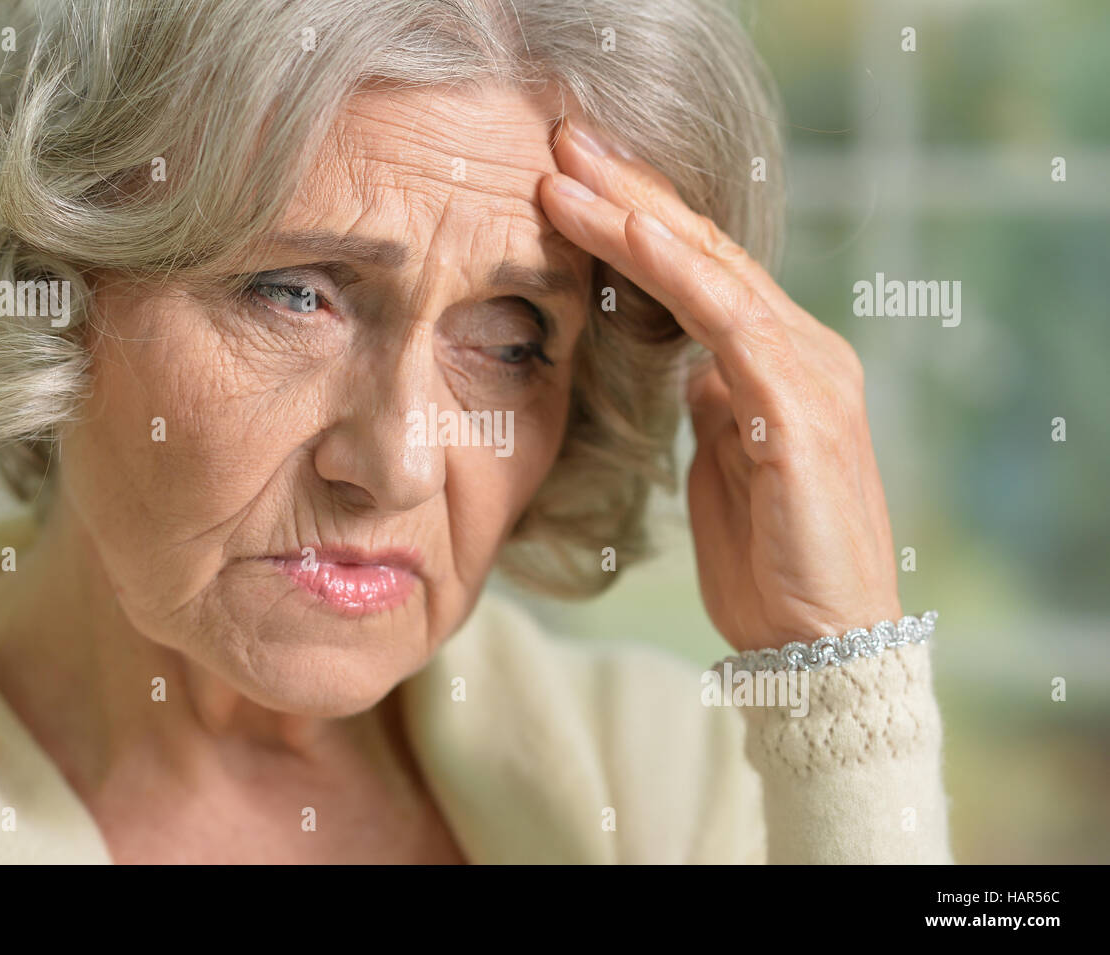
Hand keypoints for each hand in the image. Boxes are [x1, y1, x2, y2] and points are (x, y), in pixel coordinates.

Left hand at [539, 118, 901, 651]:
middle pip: (704, 251)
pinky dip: (683, 273)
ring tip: (571, 173)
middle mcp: (800, 351)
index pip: (699, 270)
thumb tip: (687, 361)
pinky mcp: (802, 412)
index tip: (569, 181)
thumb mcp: (727, 463)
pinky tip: (631, 233)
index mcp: (776, 362)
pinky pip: (735, 324)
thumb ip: (715, 402)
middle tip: (561, 141)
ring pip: (715, 271)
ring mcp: (808, 374)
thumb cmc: (769, 559)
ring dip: (637, 216)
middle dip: (630, 192)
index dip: (635, 219)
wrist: (819, 644)